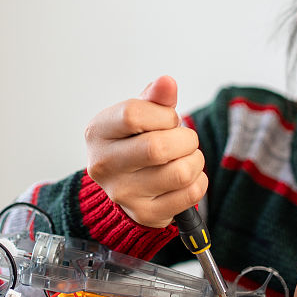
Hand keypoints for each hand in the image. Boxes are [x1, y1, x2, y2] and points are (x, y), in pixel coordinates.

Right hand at [84, 76, 206, 227]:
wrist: (126, 182)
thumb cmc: (134, 141)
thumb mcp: (139, 113)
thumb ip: (155, 97)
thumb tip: (167, 82)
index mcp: (97, 132)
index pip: (133, 115)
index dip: (163, 114)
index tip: (167, 119)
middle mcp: (104, 165)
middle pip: (158, 148)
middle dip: (185, 139)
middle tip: (183, 139)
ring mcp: (123, 194)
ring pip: (180, 173)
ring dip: (195, 160)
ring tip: (185, 156)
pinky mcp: (145, 214)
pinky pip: (190, 194)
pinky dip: (199, 181)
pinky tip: (186, 177)